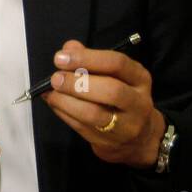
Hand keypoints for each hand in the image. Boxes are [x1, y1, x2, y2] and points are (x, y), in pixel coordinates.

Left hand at [43, 40, 164, 168]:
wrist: (139, 138)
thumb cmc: (122, 97)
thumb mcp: (115, 75)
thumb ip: (92, 59)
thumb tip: (69, 48)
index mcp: (140, 79)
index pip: (117, 64)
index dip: (87, 58)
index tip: (61, 57)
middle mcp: (138, 102)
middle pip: (110, 91)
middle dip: (77, 83)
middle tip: (56, 78)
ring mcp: (125, 126)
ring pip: (94, 114)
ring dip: (66, 101)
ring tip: (52, 93)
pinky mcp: (108, 143)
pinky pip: (81, 127)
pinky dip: (63, 113)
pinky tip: (55, 103)